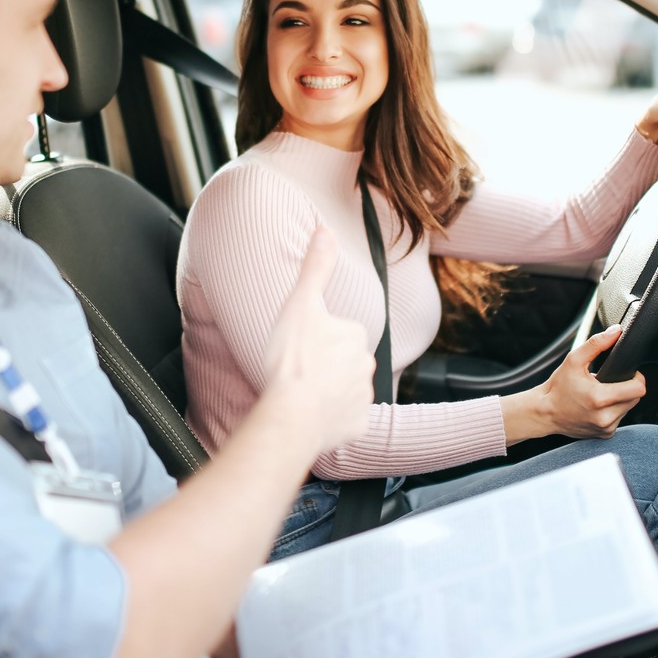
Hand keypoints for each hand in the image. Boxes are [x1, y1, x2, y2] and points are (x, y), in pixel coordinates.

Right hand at [259, 227, 373, 454]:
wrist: (291, 415)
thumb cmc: (292, 361)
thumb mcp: (300, 304)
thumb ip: (315, 268)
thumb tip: (325, 230)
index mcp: (355, 336)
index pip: (341, 332)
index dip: (319, 339)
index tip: (301, 347)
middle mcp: (366, 367)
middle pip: (345, 361)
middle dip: (327, 365)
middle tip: (299, 371)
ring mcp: (363, 399)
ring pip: (346, 390)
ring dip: (329, 392)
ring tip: (302, 395)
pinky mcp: (357, 427)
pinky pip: (346, 420)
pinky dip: (332, 420)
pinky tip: (312, 416)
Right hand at [501, 326, 645, 443]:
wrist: (544, 412)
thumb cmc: (557, 388)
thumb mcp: (573, 360)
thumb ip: (596, 344)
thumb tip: (615, 332)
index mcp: (600, 398)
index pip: (639, 389)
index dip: (636, 378)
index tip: (627, 374)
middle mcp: (605, 417)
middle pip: (635, 398)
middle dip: (626, 388)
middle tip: (608, 382)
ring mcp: (606, 428)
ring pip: (628, 408)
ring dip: (620, 400)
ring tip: (600, 394)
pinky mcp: (605, 435)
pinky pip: (619, 418)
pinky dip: (613, 411)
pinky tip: (598, 406)